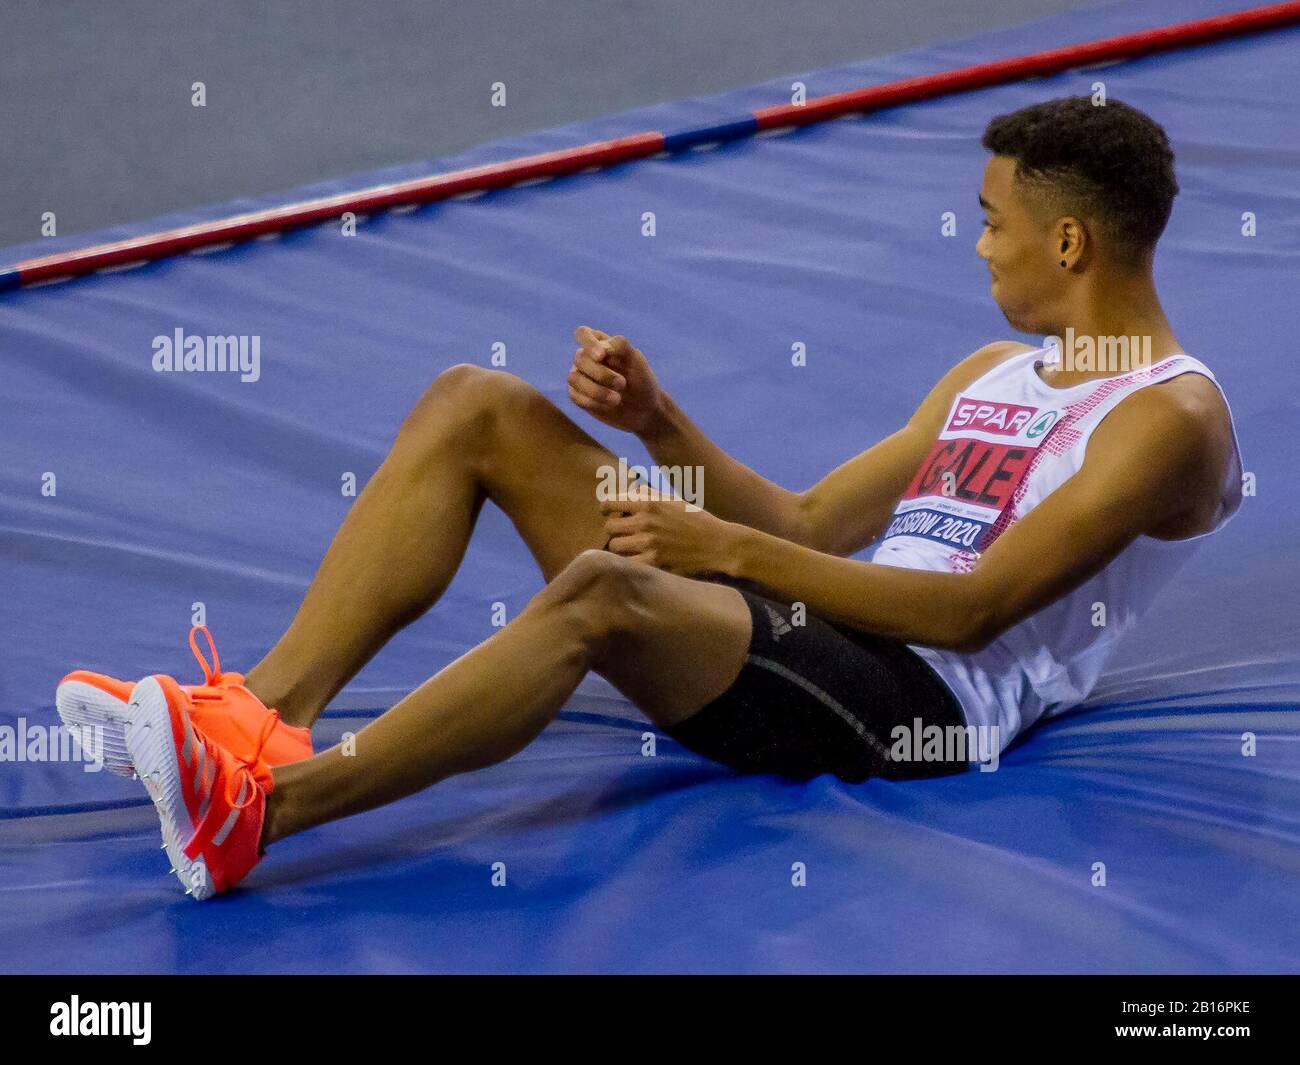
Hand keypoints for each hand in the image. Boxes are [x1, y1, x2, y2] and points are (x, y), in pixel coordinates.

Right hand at [567, 326, 662, 433]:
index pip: (583, 334)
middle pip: (579, 358)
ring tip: (617, 399)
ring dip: (597, 390)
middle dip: (601, 373)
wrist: (643, 409)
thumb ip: (620, 346)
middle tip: (622, 384)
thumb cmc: (640, 380)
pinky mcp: (577, 395)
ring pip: (573, 378)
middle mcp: (586, 358)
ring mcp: (579, 376)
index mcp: (599, 343)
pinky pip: (575, 396)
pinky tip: (610, 405)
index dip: (589, 344)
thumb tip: (602, 347)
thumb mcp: (636, 360)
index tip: (602, 356)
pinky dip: (594, 402)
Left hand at [600, 491, 740, 575]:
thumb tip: (631, 490)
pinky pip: (627, 564)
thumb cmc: (697, 520)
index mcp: (650, 503)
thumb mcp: (674, 500)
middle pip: (609, 527)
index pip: (610, 502)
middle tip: (624, 535)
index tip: (607, 513)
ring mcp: (649, 543)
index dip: (605, 509)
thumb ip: (650, 494)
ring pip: (615, 546)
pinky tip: (638, 561)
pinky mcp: (655, 562)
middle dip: (615, 531)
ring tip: (630, 549)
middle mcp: (646, 521)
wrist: (718, 544)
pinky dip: (629, 563)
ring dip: (620, 548)